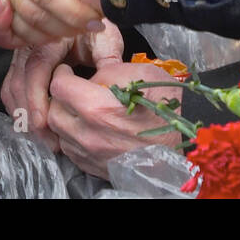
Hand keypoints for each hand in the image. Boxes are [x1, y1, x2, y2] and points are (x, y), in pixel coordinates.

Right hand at [0, 22, 125, 151]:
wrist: (82, 18)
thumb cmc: (94, 29)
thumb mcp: (105, 38)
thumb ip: (108, 59)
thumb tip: (110, 82)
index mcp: (51, 36)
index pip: (36, 67)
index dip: (36, 97)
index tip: (43, 123)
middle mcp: (30, 45)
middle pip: (19, 83)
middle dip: (30, 115)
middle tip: (48, 141)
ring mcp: (21, 56)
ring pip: (11, 89)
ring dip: (23, 116)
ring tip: (44, 139)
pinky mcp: (18, 67)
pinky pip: (10, 91)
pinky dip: (19, 111)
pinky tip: (34, 127)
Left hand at [47, 33, 180, 177]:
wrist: (187, 142)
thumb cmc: (168, 105)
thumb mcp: (141, 73)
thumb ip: (107, 71)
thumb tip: (90, 78)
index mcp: (97, 108)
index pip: (59, 87)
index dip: (61, 75)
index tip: (67, 71)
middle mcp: (89, 135)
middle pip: (52, 113)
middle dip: (57, 97)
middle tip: (69, 88)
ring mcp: (91, 155)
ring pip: (59, 134)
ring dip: (63, 119)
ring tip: (78, 109)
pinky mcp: (95, 168)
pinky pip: (71, 151)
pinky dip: (72, 137)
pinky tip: (87, 128)